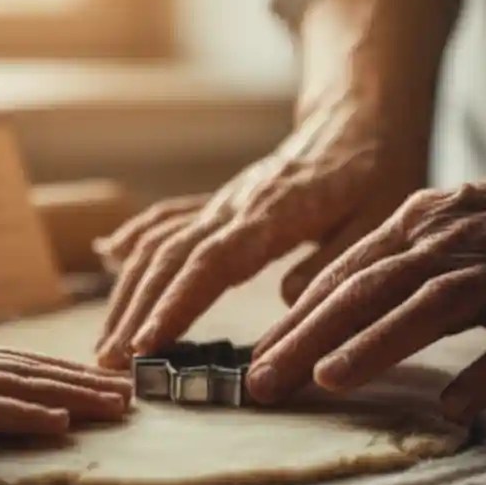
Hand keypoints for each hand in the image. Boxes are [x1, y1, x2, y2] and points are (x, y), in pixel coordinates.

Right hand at [0, 315, 132, 439]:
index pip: (19, 365)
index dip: (64, 373)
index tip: (102, 380)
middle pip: (35, 373)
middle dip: (87, 384)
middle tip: (133, 395)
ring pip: (24, 389)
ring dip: (75, 398)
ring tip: (118, 406)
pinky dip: (26, 417)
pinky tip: (60, 423)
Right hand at [93, 99, 414, 367]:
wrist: (361, 122)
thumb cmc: (376, 174)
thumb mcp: (379, 221)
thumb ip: (334, 261)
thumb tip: (288, 300)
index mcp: (273, 213)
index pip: (210, 263)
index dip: (174, 304)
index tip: (145, 344)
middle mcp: (235, 205)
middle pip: (170, 258)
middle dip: (134, 311)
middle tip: (109, 361)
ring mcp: (223, 203)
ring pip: (160, 243)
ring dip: (128, 290)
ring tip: (106, 340)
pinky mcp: (221, 203)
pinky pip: (169, 219)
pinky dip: (135, 238)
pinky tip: (109, 256)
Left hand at [248, 146, 485, 421]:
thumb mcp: (441, 231)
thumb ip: (388, 269)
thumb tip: (319, 314)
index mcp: (417, 227)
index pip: (342, 277)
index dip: (294, 321)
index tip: (252, 362)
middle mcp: (451, 243)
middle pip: (368, 291)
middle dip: (308, 338)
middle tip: (262, 383)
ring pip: (431, 306)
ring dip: (376, 343)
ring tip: (328, 380)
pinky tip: (454, 406)